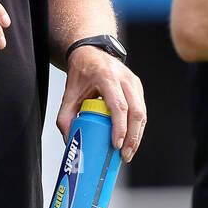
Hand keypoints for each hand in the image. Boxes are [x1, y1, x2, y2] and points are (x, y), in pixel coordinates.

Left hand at [56, 46, 146, 162]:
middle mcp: (124, 79)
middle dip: (133, 137)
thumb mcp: (69, 94)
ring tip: (128, 152)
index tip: (116, 145)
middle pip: (136, 112)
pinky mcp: (138, 87)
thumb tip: (70, 142)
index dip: (120, 127)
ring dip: (137, 135)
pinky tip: (131, 140)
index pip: (119, 106)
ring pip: (142, 113)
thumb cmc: (80, 73)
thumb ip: (65, 117)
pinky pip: (142, 110)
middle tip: (124, 155)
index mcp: (106, 77)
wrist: (91, 52)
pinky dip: (138, 127)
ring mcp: (134, 82)